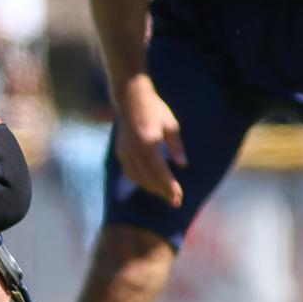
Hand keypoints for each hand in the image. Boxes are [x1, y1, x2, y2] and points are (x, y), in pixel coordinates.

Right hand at [114, 75, 185, 206]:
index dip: (170, 186)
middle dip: (163, 192)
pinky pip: (130, 173)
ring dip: (152, 189)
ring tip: (164, 195)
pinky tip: (150, 184)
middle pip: (149, 178)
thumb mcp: (171, 124)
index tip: (179, 196)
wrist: (131, 99)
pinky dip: (140, 181)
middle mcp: (134, 149)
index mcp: (149, 142)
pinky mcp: (120, 152)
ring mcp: (125, 151)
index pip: (161, 171)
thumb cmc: (155, 110)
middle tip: (175, 202)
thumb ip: (176, 146)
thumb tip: (182, 165)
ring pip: (138, 178)